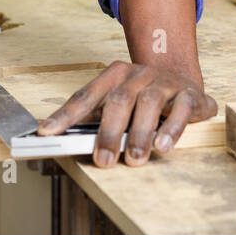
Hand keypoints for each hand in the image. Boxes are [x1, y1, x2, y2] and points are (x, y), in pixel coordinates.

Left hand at [37, 59, 217, 167]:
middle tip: (104, 160)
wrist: (181, 76)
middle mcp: (138, 74)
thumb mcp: (118, 101)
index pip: (86, 95)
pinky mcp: (188, 93)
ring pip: (149, 103)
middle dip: (110, 132)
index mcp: (115, 74)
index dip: (65, 115)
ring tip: (135, 158)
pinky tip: (163, 146)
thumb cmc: (142, 95)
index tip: (46, 134)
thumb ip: (95, 117)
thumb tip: (59, 137)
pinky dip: (172, 128)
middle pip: (119, 100)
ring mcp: (164, 81)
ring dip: (140, 133)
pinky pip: (181, 108)